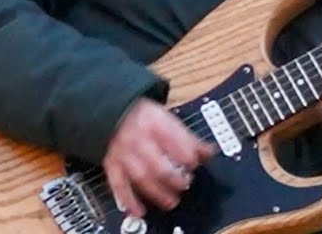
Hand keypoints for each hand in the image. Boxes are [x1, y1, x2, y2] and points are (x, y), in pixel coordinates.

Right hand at [103, 98, 214, 217]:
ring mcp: (124, 153)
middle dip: (174, 177)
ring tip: (171, 201)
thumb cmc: (144, 117)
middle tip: (185, 183)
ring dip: (157, 192)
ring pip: (141, 176)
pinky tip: (139, 210)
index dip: (186, 154)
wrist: (114, 113)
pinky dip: (129, 199)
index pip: (173, 140)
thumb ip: (188, 137)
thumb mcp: (168, 118)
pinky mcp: (112, 164)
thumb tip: (209, 152)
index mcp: (155, 123)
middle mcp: (138, 138)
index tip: (195, 163)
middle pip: (158, 162)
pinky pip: (119, 184)